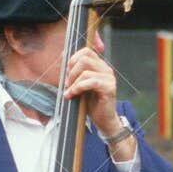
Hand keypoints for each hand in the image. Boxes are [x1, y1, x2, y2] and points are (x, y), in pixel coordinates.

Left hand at [65, 36, 135, 161]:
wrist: (104, 120)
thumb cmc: (91, 103)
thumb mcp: (80, 83)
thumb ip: (74, 70)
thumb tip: (63, 54)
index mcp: (100, 66)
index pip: (86, 51)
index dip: (73, 59)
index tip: (67, 73)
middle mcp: (106, 69)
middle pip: (85, 58)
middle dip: (71, 71)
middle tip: (67, 84)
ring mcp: (109, 78)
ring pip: (86, 71)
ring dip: (73, 82)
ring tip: (70, 92)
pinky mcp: (110, 88)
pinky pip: (92, 82)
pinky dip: (79, 87)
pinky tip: (74, 94)